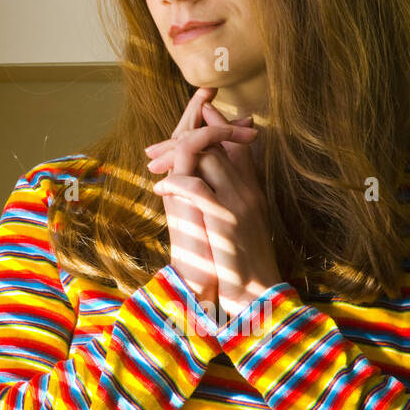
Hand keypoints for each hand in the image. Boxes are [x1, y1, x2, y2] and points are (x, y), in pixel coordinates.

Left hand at [146, 100, 280, 322]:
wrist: (257, 296)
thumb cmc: (243, 264)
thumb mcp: (237, 225)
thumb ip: (227, 200)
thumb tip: (205, 187)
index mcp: (252, 191)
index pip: (237, 145)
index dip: (218, 125)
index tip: (198, 112)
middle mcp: (247, 192)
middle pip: (217, 145)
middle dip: (182, 139)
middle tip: (154, 149)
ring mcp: (237, 204)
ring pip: (207, 156)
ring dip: (174, 155)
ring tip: (152, 166)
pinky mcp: (224, 221)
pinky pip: (195, 186)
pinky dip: (173, 181)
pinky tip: (158, 188)